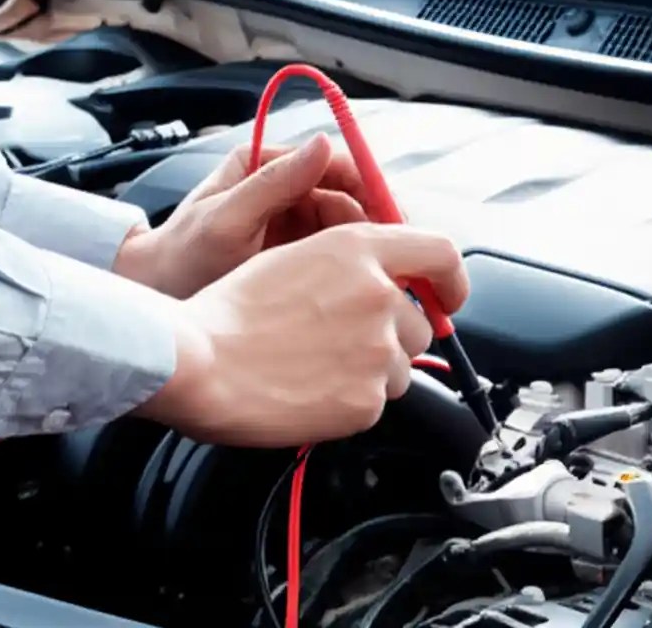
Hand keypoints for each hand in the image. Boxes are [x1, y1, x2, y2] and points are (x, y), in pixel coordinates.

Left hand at [113, 133, 367, 297]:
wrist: (157, 301)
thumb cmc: (180, 259)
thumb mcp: (226, 221)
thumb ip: (274, 183)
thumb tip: (324, 143)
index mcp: (267, 166)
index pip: (335, 165)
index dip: (370, 187)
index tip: (392, 217)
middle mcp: (285, 188)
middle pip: (350, 198)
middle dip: (377, 224)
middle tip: (400, 256)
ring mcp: (292, 222)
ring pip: (349, 229)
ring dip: (370, 249)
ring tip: (388, 278)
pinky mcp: (296, 254)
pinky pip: (337, 254)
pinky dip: (356, 267)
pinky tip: (368, 287)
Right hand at [133, 223, 468, 446]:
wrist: (199, 364)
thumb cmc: (229, 312)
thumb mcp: (294, 257)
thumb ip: (349, 264)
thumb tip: (386, 283)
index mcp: (360, 250)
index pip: (442, 254)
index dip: (452, 280)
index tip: (448, 298)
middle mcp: (379, 297)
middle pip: (418, 323)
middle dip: (390, 335)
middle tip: (338, 343)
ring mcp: (377, 351)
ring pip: (399, 367)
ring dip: (370, 369)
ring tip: (313, 365)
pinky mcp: (367, 401)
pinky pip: (376, 402)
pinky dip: (350, 400)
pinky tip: (309, 389)